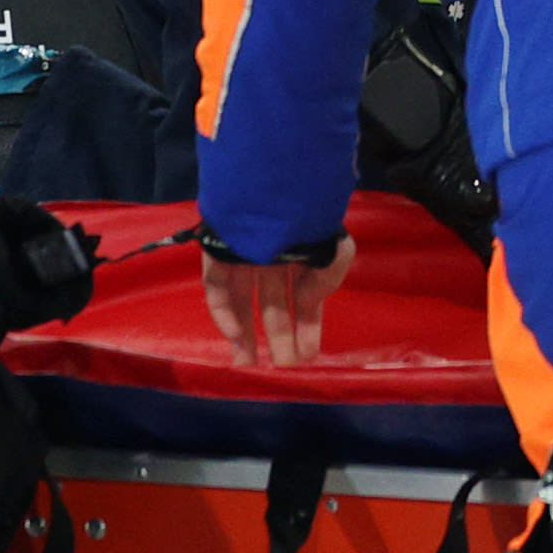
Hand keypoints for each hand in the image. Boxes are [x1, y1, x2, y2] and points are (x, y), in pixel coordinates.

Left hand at [199, 232, 355, 365]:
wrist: (281, 186)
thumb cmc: (313, 220)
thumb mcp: (336, 254)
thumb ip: (325, 282)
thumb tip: (308, 304)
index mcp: (301, 255)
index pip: (303, 298)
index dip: (306, 327)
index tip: (308, 356)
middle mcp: (272, 257)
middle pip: (271, 305)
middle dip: (276, 336)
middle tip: (280, 367)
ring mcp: (243, 256)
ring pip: (242, 301)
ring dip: (244, 333)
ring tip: (247, 364)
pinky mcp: (218, 252)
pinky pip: (217, 287)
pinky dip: (223, 311)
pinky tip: (234, 334)